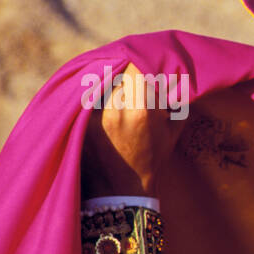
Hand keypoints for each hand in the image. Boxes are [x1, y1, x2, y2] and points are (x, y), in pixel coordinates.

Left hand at [81, 63, 185, 197]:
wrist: (121, 190)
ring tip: (112, 84)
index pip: (136, 68)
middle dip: (121, 70)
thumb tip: (176, 77)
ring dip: (104, 79)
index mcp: (142, 111)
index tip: (143, 63)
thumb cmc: (152, 159)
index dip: (140, 63)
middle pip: (115, 71)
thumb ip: (176, 102)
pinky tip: (97, 98)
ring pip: (97, 81)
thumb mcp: (172, 131)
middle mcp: (115, 111)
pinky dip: (91, 93)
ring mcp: (92, 117)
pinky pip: (84, 96)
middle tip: (126, 69)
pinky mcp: (77, 122)